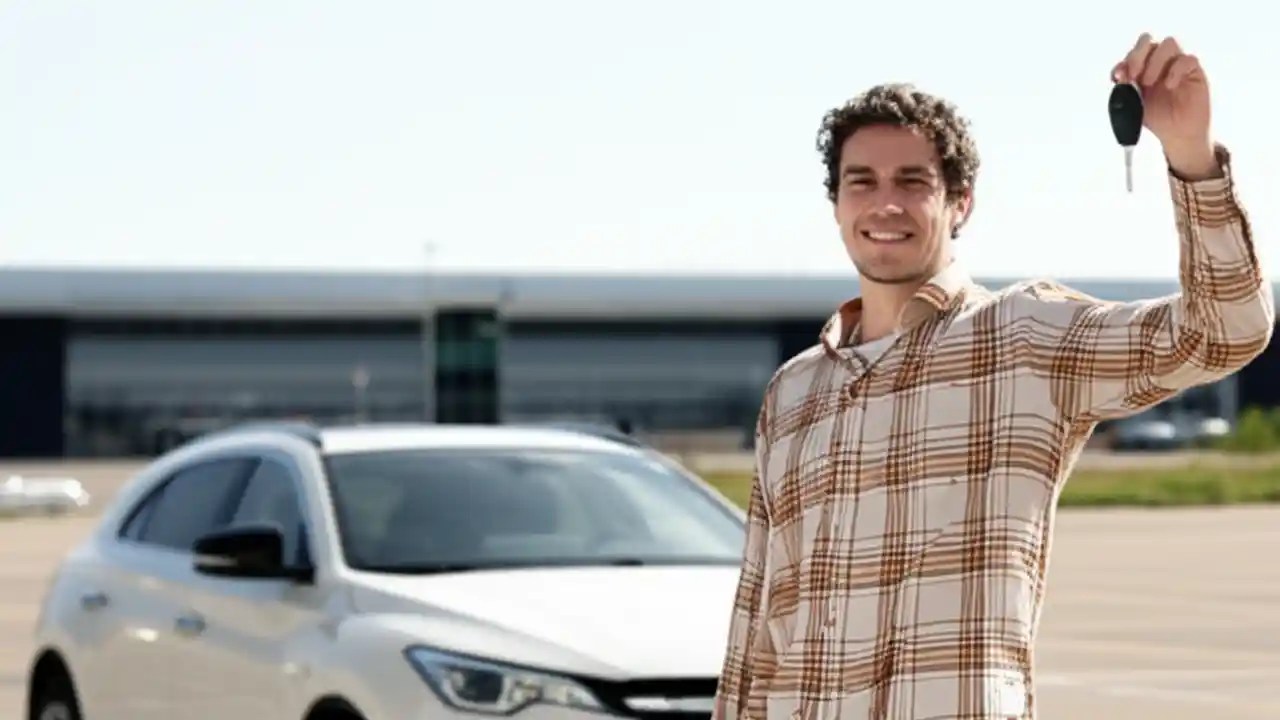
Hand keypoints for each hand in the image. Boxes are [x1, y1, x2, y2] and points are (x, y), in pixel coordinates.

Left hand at [1111, 33, 1218, 178]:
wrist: (1177, 135)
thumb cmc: (1157, 118)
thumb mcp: (1134, 105)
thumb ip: (1125, 90)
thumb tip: (1119, 77)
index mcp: (1142, 68)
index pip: (1132, 53)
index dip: (1123, 61)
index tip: (1117, 77)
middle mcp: (1159, 62)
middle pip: (1148, 40)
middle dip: (1137, 54)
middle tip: (1133, 74)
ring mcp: (1177, 64)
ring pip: (1168, 44)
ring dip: (1155, 61)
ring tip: (1149, 83)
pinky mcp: (1194, 72)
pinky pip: (1188, 60)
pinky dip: (1175, 70)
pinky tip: (1169, 86)